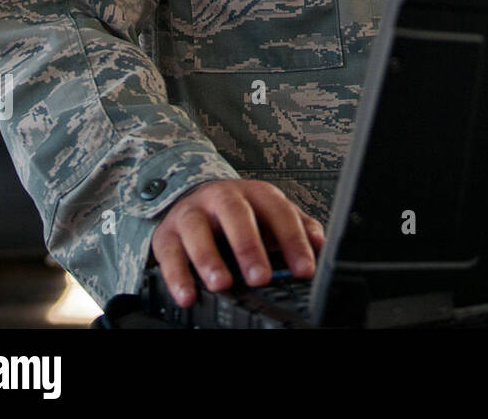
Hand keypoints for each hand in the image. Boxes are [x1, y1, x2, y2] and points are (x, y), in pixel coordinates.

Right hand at [149, 178, 324, 307]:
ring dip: (210, 259)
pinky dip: (177, 276)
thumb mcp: (270, 214)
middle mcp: (223, 198)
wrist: (192, 197)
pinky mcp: (166, 233)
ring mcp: (193, 213)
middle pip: (237, 216)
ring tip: (222, 284)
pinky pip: (169, 254)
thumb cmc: (238, 213)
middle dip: (249, 246)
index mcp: (256, 193)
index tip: (303, 269)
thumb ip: (298, 226)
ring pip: (198, 231)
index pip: (280, 213)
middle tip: (260, 277)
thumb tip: (320, 244)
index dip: (293, 242)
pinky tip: (188, 295)